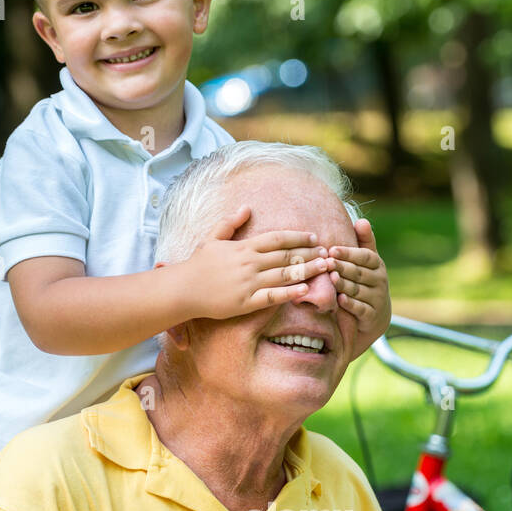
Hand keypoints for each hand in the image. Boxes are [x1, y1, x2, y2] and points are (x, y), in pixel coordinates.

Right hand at [182, 206, 329, 317]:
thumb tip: (246, 208)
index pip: (277, 238)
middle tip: (328, 253)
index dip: (298, 237)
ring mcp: (249, 283)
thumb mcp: (212, 238)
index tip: (314, 237)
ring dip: (308, 270)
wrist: (183, 290)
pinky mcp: (246, 302)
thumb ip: (230, 223)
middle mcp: (250, 263)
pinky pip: (273, 296)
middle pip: (287, 256)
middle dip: (310, 253)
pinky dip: (290, 293)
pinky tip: (306, 289)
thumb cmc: (197, 265)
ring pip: (285, 274)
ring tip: (325, 268)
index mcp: (244, 247)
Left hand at [325, 219, 391, 350]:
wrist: (376, 315)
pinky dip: (351, 304)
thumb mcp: (368, 262)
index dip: (349, 253)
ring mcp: (377, 298)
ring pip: (359, 290)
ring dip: (344, 284)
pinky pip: (361, 309)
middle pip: (360, 273)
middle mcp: (380, 280)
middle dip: (343, 267)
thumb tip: (361, 220)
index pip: (365, 256)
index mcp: (377, 265)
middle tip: (327, 263)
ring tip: (331, 278)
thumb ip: (364, 242)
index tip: (332, 250)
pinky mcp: (372, 315)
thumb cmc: (366, 281)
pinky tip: (340, 299)